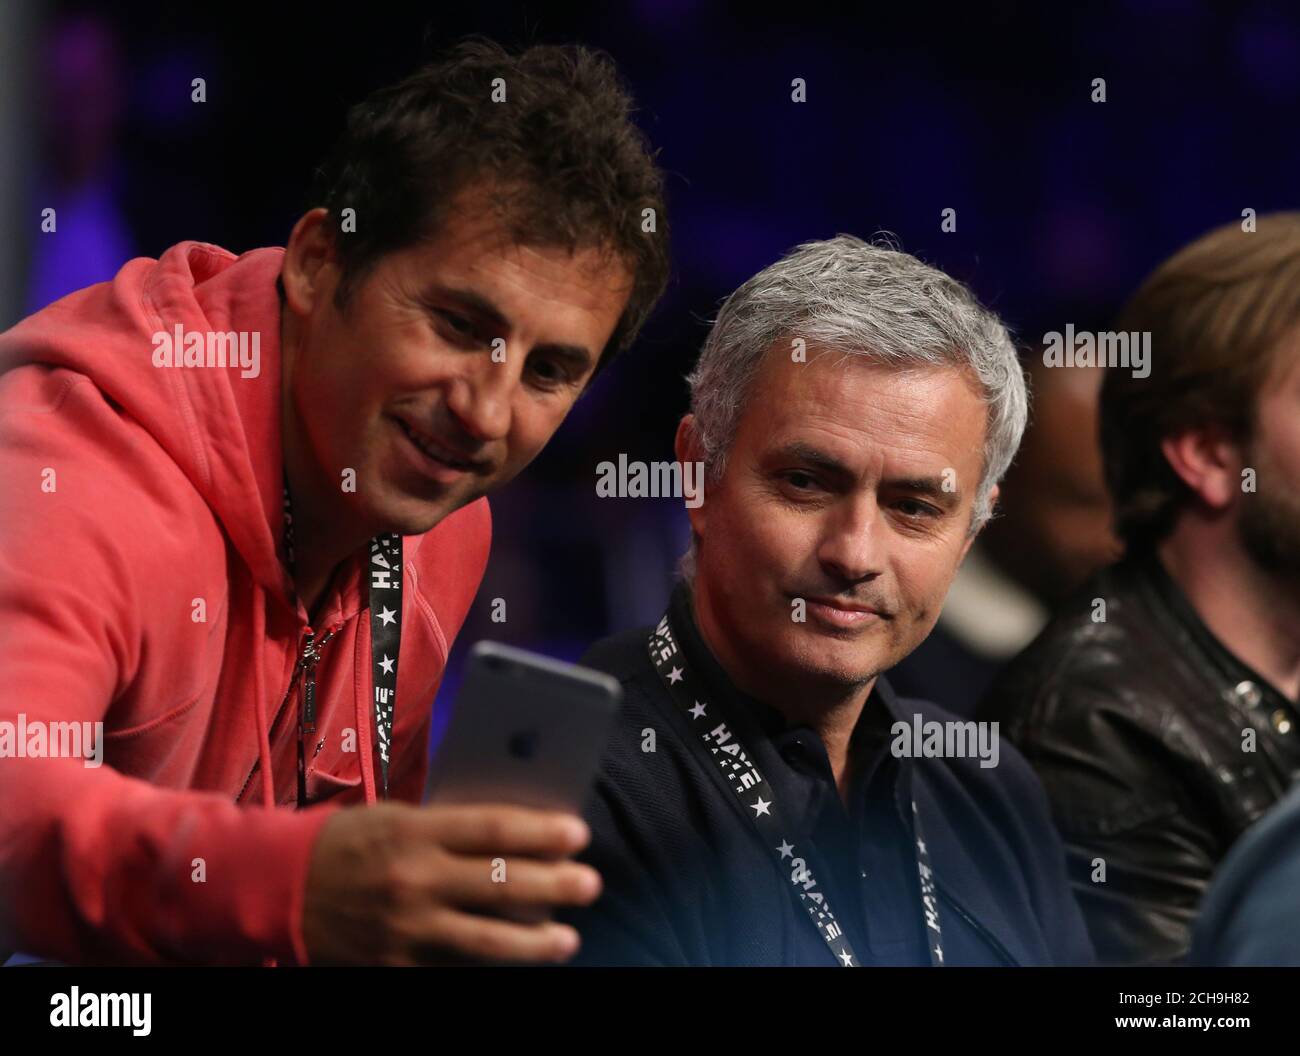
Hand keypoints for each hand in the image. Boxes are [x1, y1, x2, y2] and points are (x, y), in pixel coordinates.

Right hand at [302, 802, 601, 964]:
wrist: (276, 888)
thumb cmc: (345, 843)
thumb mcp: (395, 818)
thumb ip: (447, 828)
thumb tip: (512, 835)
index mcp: (414, 833)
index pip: (494, 830)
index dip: (543, 832)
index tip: (578, 834)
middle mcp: (414, 881)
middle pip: (501, 884)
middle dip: (556, 885)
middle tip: (590, 884)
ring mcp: (405, 930)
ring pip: (487, 941)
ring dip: (536, 941)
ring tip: (568, 938)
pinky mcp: (395, 967)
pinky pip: (454, 969)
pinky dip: (490, 968)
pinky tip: (517, 963)